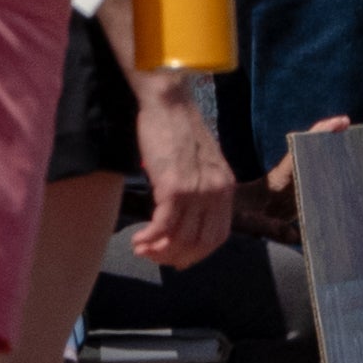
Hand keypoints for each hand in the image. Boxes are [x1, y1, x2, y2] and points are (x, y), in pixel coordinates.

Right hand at [133, 69, 233, 268]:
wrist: (169, 104)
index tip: (177, 259)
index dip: (196, 253)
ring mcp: (196, 191)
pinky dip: (149, 238)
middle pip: (198, 243)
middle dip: (174, 256)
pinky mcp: (174, 187)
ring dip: (157, 250)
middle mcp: (216, 192)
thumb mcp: (201, 162)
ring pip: (180, 238)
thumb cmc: (179, 129)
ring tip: (140, 248)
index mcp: (225, 187)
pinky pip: (163, 226)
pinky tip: (138, 240)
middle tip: (153, 256)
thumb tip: (185, 218)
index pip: (217, 236)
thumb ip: (200, 188)